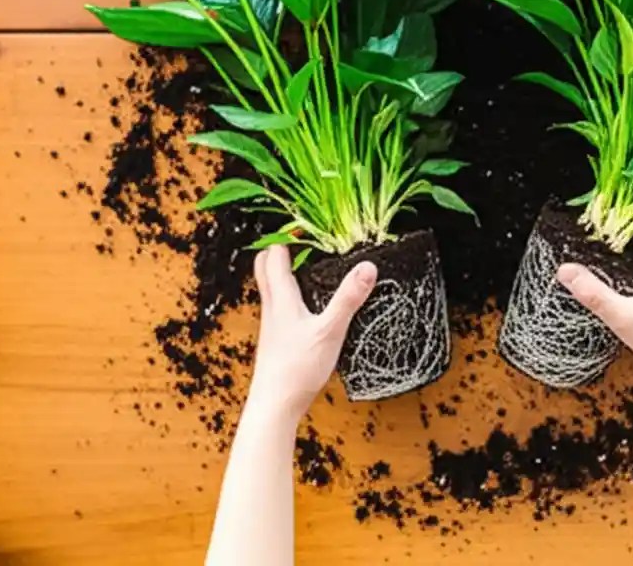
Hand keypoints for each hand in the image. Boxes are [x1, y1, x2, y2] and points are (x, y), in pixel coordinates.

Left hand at [248, 245, 376, 418]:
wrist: (274, 405)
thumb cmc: (297, 368)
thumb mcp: (330, 330)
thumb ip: (349, 298)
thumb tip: (367, 267)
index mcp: (282, 299)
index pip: (274, 256)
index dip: (286, 238)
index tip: (304, 227)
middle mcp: (272, 308)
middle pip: (265, 269)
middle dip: (279, 251)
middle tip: (301, 242)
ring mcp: (272, 325)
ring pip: (271, 289)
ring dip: (284, 273)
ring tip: (307, 267)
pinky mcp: (276, 341)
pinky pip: (279, 308)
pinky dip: (290, 296)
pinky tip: (307, 306)